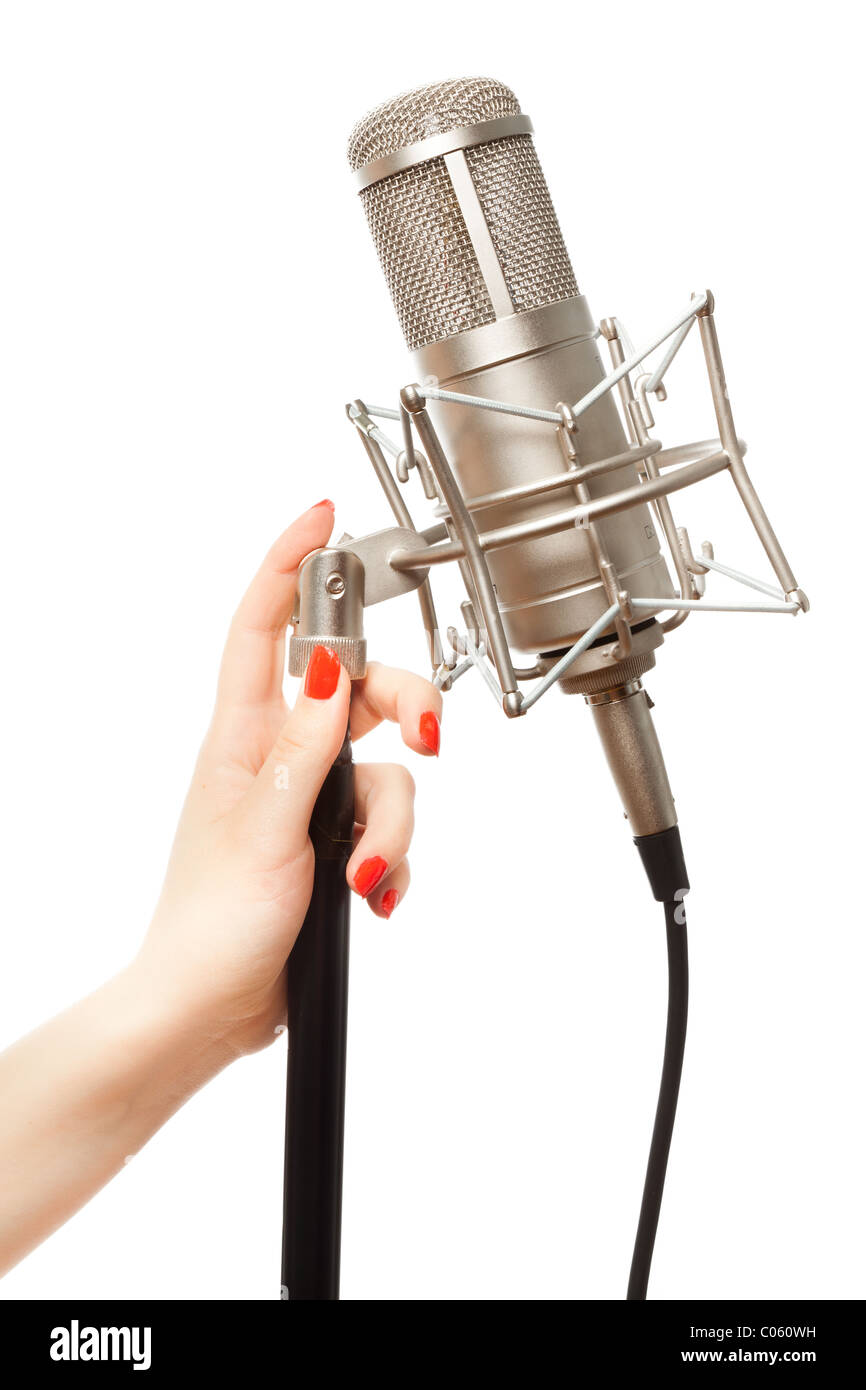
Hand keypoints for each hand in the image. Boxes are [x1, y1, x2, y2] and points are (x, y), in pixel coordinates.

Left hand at [135, 502, 442, 1056]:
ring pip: (391, 770)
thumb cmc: (213, 921)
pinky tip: (369, 892)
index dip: (291, 566)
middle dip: (405, 706)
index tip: (324, 516)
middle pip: (362, 688)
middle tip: (427, 735)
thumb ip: (307, 746)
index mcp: (244, 737)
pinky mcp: (338, 840)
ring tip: (364, 872)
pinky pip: (393, 825)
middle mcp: (282, 755)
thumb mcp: (264, 827)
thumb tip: (330, 665)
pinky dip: (393, 859)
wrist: (213, 1005)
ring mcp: (312, 798)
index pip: (265, 628)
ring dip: (393, 825)